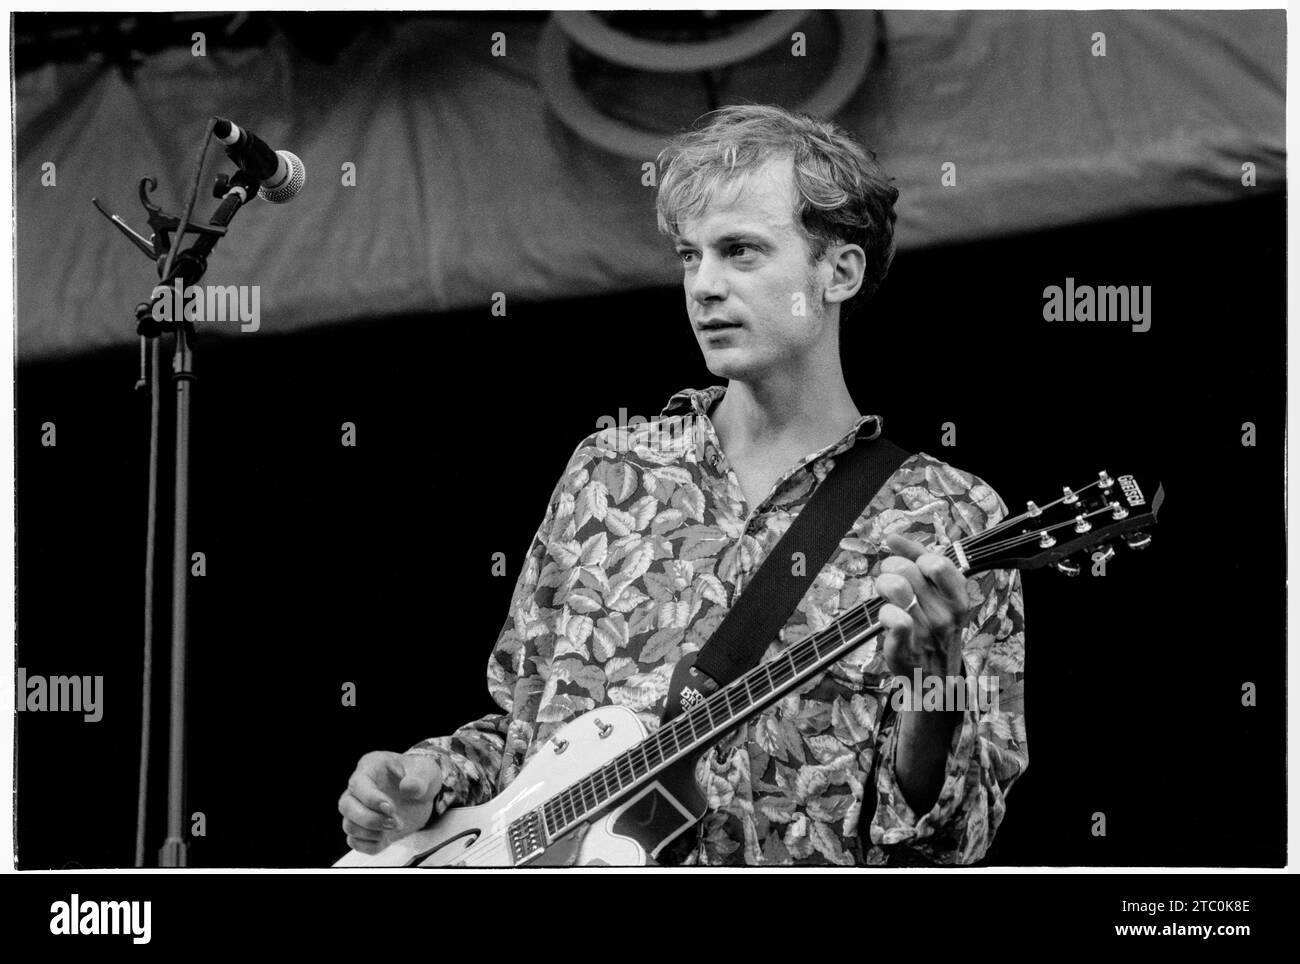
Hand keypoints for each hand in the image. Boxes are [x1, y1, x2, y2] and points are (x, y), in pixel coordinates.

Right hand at [338, 751, 443, 854]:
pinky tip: (388, 838)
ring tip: (395, 827)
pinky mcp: (365, 828)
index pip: (357, 785)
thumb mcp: (426, 770)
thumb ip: (419, 778)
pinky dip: (370, 845)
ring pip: (348, 826)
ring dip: (371, 833)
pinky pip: (355, 842)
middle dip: (370, 819)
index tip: (391, 808)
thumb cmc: (421, 775)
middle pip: (346, 806)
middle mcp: (359, 788)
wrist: (424, 792)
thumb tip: (407, 787)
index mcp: (370, 767)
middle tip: (395, 822)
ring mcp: (360, 809)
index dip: (371, 800)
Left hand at [875, 534, 969, 681]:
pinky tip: (886, 618)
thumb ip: (920, 563)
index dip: (913, 555)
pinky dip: (884, 614)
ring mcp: (927, 634)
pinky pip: (893, 620)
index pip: (937, 563)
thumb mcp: (940, 598)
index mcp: (958, 600)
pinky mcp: (907, 651)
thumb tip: (892, 537)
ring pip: (896, 588)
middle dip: (890, 568)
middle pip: (907, 570)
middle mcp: (945, 616)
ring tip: (884, 595)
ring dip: (883, 586)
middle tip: (889, 579)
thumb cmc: (933, 632)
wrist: (934, 682)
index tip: (905, 561)